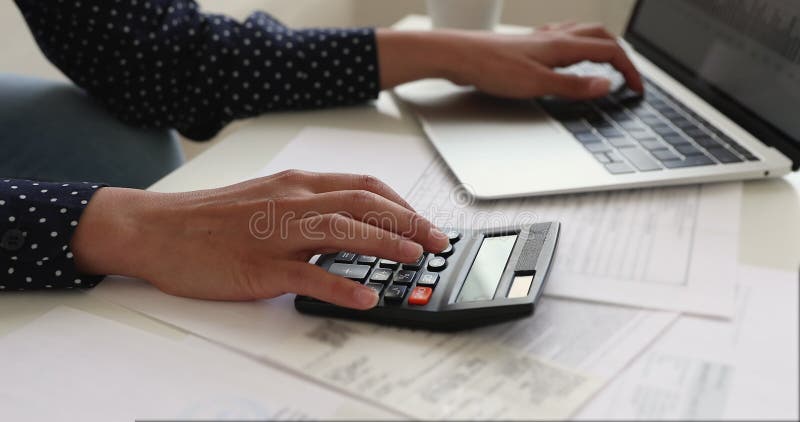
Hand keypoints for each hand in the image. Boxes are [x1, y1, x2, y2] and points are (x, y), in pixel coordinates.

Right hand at [70, 170, 448, 308]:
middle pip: (365, 204)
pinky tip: (366, 297)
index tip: (424, 221)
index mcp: (297, 186)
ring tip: (416, 258)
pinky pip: (309, 275)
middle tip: (438, 240)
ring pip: (344, 231)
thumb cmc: (212, 218)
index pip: (364, 187)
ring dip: (387, 243)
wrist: (157, 229)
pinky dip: (343, 286)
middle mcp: (293, 203)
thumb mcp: (267, 199)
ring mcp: (276, 234)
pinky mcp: (259, 266)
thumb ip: (308, 207)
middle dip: (410, 221)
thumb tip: (351, 224)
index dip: (402, 203)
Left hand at [377, 22, 642, 98]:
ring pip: (581, 34)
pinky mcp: (525, 45)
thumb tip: (607, 86)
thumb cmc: (491, 68)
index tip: (637, 89)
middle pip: (600, 37)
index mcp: (562, 46)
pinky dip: (575, 45)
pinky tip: (565, 57)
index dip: (629, 71)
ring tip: (607, 62)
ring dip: (600, 45)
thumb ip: (573, 86)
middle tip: (628, 75)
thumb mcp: (537, 85)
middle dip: (621, 54)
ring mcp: (539, 40)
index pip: (610, 52)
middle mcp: (554, 38)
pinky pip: (560, 38)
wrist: (457, 56)